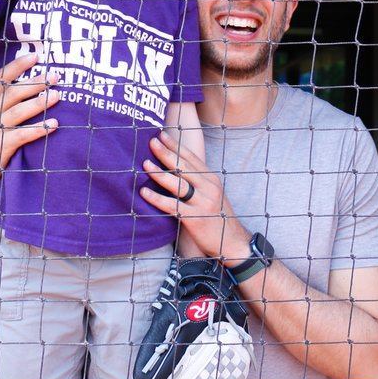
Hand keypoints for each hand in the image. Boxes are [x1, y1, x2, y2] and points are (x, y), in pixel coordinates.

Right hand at [0, 52, 59, 189]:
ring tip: (56, 96)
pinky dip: (39, 129)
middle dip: (35, 83)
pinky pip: (23, 135)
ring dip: (39, 103)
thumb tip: (29, 89)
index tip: (35, 56)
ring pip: (18, 111)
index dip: (18, 66)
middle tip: (55, 76)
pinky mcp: (0, 146)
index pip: (2, 79)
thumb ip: (2, 105)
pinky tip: (54, 124)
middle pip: (14, 92)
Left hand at [140, 131, 249, 260]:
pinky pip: (172, 206)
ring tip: (145, 164)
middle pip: (184, 167)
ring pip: (178, 184)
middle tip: (152, 141)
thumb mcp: (213, 195)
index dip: (176, 146)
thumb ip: (199, 183)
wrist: (233, 243)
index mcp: (212, 180)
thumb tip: (178, 172)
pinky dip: (157, 198)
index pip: (191, 158)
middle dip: (166, 153)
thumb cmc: (219, 219)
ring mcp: (202, 202)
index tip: (162, 136)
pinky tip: (144, 192)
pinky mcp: (194, 218)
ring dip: (159, 173)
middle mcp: (208, 188)